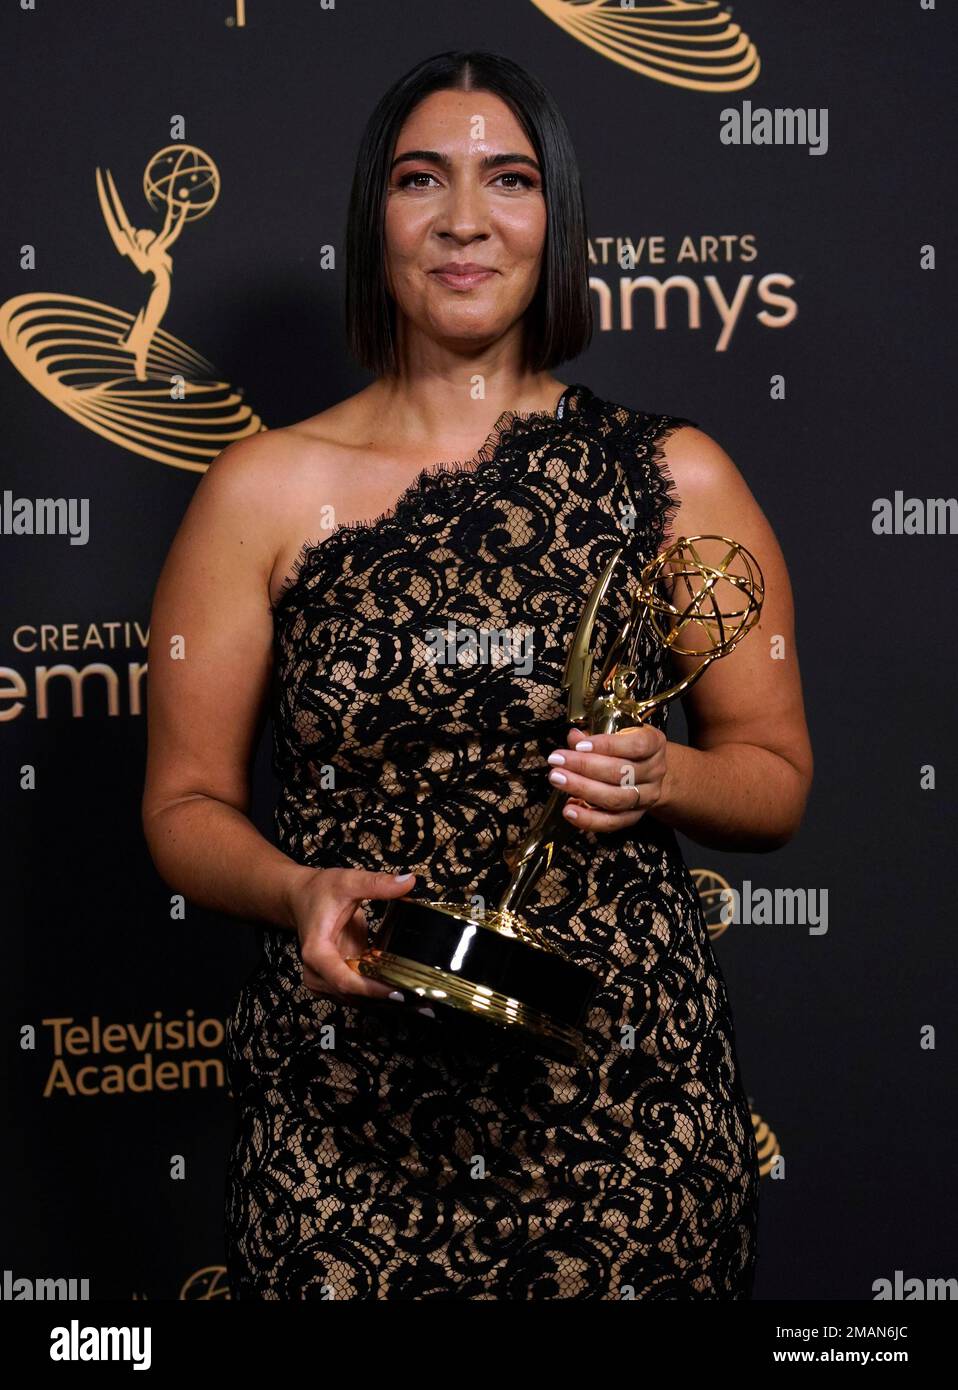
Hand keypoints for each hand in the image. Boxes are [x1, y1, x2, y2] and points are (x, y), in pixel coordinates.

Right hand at [285, 867, 417, 1002]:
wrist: (302, 898)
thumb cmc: (319, 892)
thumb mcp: (348, 882)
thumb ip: (377, 883)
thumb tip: (408, 881)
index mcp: (317, 952)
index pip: (344, 981)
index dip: (372, 989)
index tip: (400, 991)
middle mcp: (318, 972)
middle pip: (354, 996)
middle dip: (386, 998)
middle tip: (421, 996)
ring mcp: (327, 979)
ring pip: (359, 1000)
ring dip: (387, 1000)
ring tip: (420, 998)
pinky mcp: (340, 978)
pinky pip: (362, 992)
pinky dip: (382, 993)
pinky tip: (406, 990)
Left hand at [545, 725, 667, 832]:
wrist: (648, 773)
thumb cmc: (627, 748)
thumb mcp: (618, 734)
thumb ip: (595, 735)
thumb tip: (573, 737)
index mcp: (654, 744)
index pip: (636, 745)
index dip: (607, 745)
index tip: (579, 745)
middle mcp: (654, 771)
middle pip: (621, 773)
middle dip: (584, 766)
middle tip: (557, 760)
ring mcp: (646, 797)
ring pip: (616, 798)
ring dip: (582, 789)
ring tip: (558, 780)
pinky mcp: (634, 816)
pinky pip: (612, 822)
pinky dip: (588, 818)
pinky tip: (569, 810)